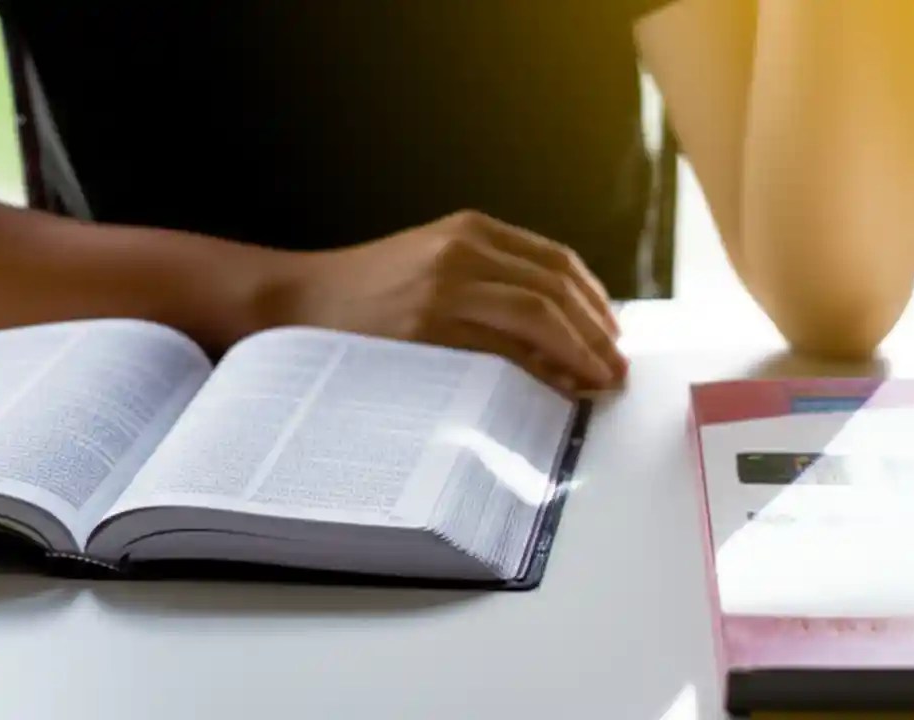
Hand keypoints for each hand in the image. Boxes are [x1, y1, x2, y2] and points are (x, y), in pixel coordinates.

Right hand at [283, 210, 627, 392]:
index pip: (558, 262)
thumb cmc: (369, 292)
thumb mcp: (434, 261)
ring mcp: (445, 288)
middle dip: (597, 333)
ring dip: (579, 353)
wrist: (296, 301)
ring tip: (598, 381)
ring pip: (538, 318)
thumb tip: (561, 328)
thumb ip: (492, 279)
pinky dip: (537, 372)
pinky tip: (554, 389)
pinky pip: (500, 352)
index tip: (615, 334)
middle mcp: (464, 251)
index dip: (596, 302)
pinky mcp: (426, 328)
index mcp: (472, 230)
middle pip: (557, 290)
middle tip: (617, 368)